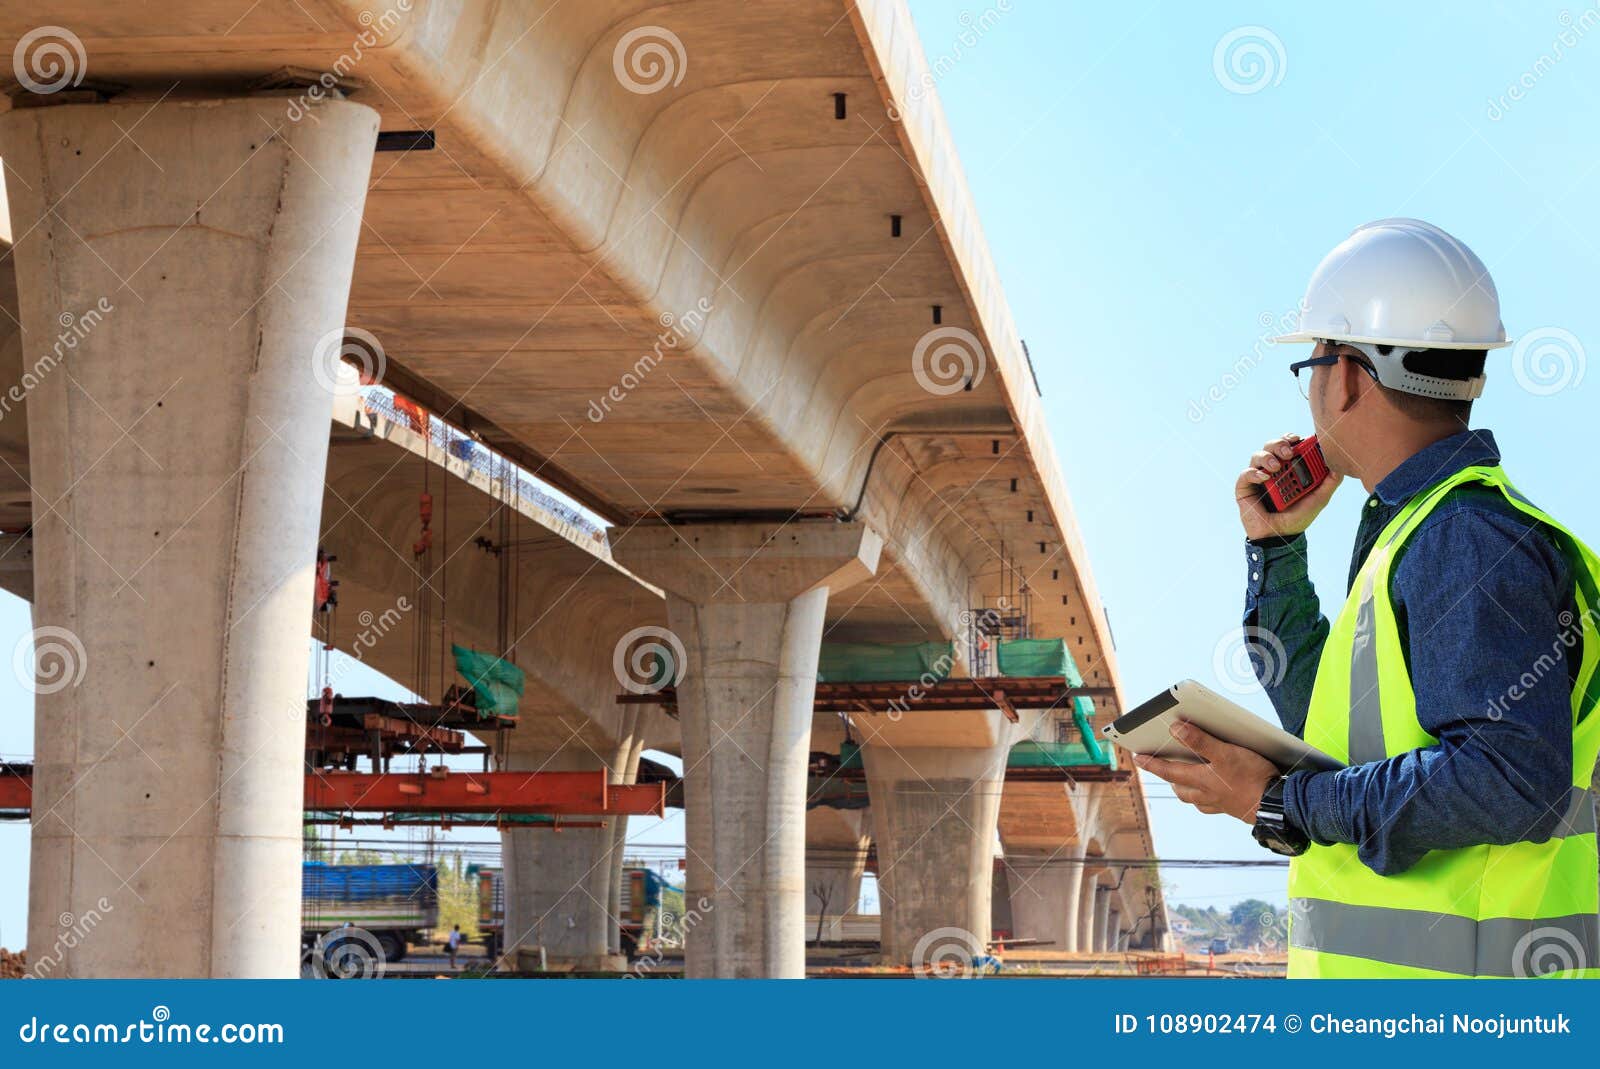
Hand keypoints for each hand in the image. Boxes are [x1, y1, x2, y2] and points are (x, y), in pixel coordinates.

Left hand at [1131, 721, 1278, 823]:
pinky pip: (1212, 804)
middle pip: (1180, 788)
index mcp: (1200, 781)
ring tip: (1186, 777)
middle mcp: (1206, 795)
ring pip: (1194, 798)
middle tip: (1163, 767)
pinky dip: (1207, 796)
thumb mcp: (1226, 753)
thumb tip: (1175, 729)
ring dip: (1187, 788)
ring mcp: (1219, 804)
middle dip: (1169, 778)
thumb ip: (1200, 741)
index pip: (1168, 771)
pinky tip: (1214, 790)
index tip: (1137, 758)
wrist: (1278, 805)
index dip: (1151, 764)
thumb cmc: (1253, 778)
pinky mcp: (1233, 808)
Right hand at [1235, 434, 1340, 540]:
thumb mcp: (1318, 499)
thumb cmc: (1298, 517)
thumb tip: (1339, 466)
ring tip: (1276, 467)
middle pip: (1272, 446)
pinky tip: (1263, 478)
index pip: (1289, 446)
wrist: (1279, 537)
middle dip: (1279, 444)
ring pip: (1257, 456)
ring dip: (1267, 457)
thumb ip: (1329, 483)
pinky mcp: (1245, 487)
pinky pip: (1246, 474)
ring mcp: (1258, 478)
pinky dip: (1254, 473)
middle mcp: (1273, 470)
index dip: (1292, 439)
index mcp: (1290, 468)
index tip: (1299, 439)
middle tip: (1288, 452)